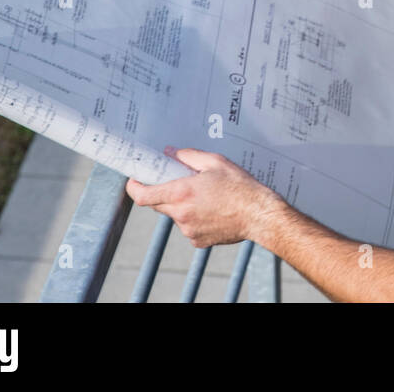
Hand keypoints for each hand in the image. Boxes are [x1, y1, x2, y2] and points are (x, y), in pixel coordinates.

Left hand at [126, 147, 288, 248]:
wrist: (259, 215)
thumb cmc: (240, 186)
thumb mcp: (216, 162)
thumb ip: (188, 156)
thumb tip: (170, 153)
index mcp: (182, 193)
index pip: (143, 196)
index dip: (134, 187)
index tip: (135, 180)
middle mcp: (181, 214)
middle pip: (158, 204)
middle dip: (165, 193)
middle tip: (182, 183)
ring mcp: (188, 230)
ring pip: (176, 215)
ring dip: (184, 206)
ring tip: (209, 199)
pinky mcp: (198, 241)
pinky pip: (189, 227)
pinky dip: (196, 219)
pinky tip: (214, 212)